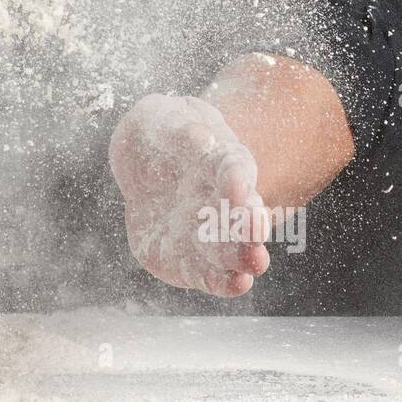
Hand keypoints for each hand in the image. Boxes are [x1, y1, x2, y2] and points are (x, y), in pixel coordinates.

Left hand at [109, 94, 269, 296]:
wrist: (146, 165)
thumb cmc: (161, 134)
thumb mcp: (164, 117)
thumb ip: (179, 127)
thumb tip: (202, 138)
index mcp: (221, 161)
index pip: (232, 167)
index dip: (235, 178)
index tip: (236, 188)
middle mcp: (223, 201)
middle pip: (241, 215)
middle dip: (249, 224)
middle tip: (255, 229)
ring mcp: (209, 232)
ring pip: (231, 248)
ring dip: (243, 256)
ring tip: (254, 262)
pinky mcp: (190, 259)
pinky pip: (209, 274)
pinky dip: (224, 280)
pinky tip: (237, 283)